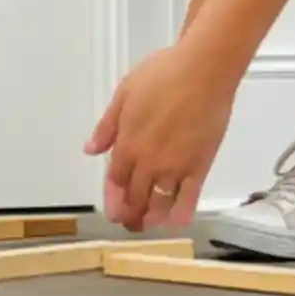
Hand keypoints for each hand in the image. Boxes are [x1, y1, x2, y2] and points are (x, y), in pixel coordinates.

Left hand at [84, 45, 237, 231]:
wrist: (203, 71)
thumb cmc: (165, 75)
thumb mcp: (124, 95)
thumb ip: (107, 127)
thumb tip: (91, 148)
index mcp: (127, 145)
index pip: (115, 180)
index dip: (113, 196)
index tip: (112, 206)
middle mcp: (148, 162)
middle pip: (135, 196)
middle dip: (128, 212)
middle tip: (127, 221)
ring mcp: (174, 167)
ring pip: (158, 203)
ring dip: (149, 217)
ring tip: (146, 224)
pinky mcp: (199, 166)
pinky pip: (189, 197)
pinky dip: (181, 212)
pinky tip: (175, 221)